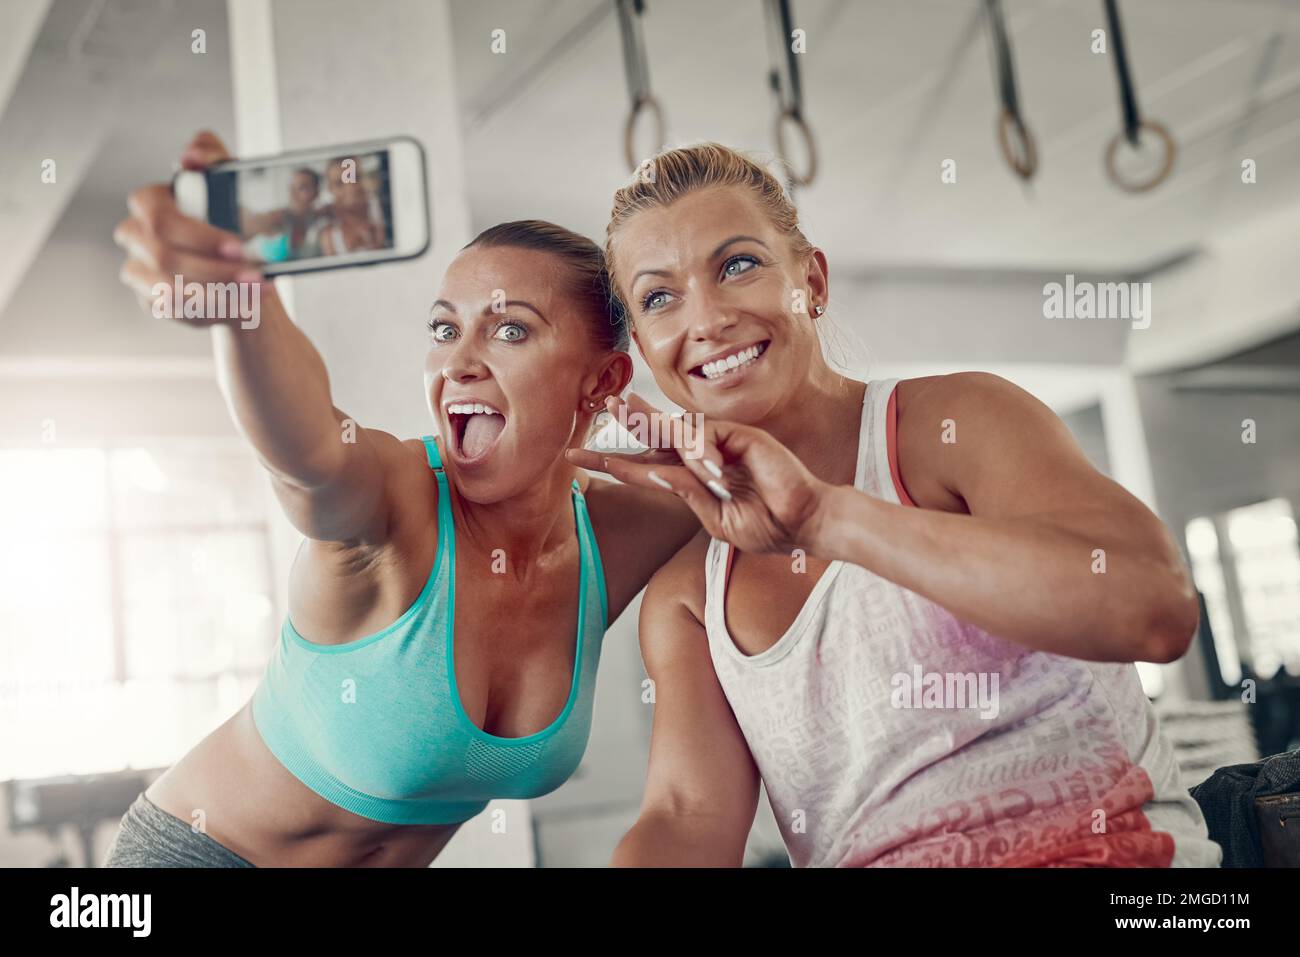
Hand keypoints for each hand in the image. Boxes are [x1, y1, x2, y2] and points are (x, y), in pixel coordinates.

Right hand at [113, 130, 264, 325]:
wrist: (245, 267)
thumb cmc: (236, 221)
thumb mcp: (233, 186)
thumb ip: (215, 161)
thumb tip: (194, 154)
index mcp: (151, 202)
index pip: (160, 216)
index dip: (199, 235)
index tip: (240, 248)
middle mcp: (137, 235)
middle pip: (165, 257)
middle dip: (214, 269)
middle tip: (255, 277)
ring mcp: (139, 271)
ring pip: (170, 290)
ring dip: (219, 293)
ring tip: (256, 293)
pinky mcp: (152, 301)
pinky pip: (177, 311)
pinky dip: (214, 309)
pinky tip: (242, 305)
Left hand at [565, 393, 834, 555]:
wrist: (805, 524)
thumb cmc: (768, 526)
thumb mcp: (718, 522)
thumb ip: (689, 496)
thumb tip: (657, 473)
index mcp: (694, 480)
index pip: (647, 466)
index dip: (614, 461)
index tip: (578, 459)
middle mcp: (703, 458)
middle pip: (655, 437)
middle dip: (626, 423)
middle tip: (599, 408)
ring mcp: (722, 445)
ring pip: (675, 431)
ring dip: (648, 422)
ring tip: (620, 408)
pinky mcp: (741, 436)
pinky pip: (707, 437)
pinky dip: (699, 449)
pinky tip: (706, 466)